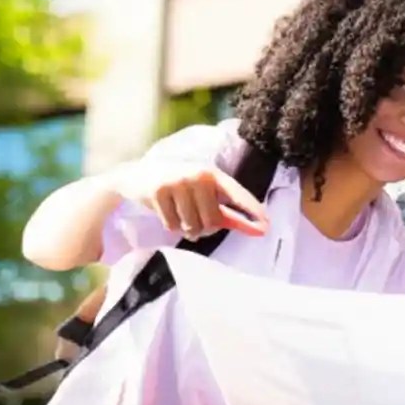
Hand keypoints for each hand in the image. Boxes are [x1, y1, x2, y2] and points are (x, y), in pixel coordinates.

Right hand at [110, 160, 267, 239]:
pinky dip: (171, 226)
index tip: (266, 225)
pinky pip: (173, 225)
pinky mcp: (158, 191)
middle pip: (212, 220)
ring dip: (187, 229)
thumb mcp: (204, 195)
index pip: (238, 194)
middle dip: (205, 229)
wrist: (138, 176)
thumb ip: (229, 214)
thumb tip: (258, 230)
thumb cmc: (180, 189)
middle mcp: (198, 175)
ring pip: (192, 226)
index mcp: (214, 174)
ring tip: (180, 215)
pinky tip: (167, 212)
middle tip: (196, 223)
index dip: (252, 210)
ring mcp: (178, 182)